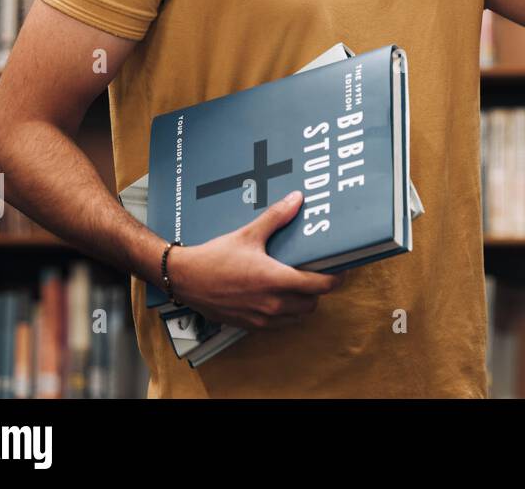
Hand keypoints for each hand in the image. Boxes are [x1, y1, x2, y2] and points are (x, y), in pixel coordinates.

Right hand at [164, 190, 344, 330]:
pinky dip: (285, 313)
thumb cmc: (215, 258)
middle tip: (316, 274)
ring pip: (297, 316)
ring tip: (298, 285)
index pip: (320, 286)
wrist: (185, 279)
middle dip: (318, 290)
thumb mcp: (248, 234)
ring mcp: (261, 317)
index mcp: (275, 280)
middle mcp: (271, 303)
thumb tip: (296, 199)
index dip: (335, 278)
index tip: (340, 270)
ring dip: (302, 303)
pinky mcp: (250, 324)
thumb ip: (277, 217)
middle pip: (312, 303)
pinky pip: (279, 324)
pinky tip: (278, 296)